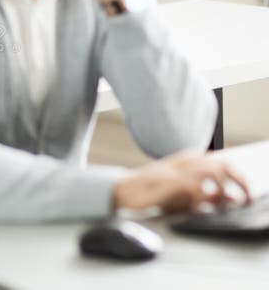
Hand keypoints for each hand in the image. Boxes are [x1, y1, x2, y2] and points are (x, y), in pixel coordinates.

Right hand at [113, 151, 250, 212]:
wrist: (123, 191)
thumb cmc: (152, 194)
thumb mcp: (184, 195)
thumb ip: (207, 194)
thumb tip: (232, 199)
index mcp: (188, 160)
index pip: (223, 162)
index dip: (240, 178)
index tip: (247, 194)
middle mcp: (184, 162)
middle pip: (223, 164)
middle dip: (239, 181)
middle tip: (246, 199)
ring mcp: (176, 169)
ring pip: (212, 172)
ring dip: (223, 190)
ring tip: (224, 205)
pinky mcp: (168, 181)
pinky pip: (194, 187)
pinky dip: (201, 199)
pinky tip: (197, 208)